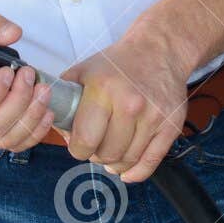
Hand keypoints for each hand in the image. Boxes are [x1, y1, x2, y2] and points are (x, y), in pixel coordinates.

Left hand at [60, 26, 189, 182]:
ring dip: (114, 162)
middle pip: (106, 154)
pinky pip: (150, 162)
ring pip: (127, 160)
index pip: (84, 140)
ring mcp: (153, 117)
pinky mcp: (170, 126)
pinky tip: (126, 169)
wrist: (159, 50)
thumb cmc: (119, 63)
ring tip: (110, 151)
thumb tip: (52, 124)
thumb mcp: (84, 70)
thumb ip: (64, 97)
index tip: (77, 144)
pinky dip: (136, 171)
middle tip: (95, 146)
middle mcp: (130, 104)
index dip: (76, 148)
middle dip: (95, 155)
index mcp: (103, 89)